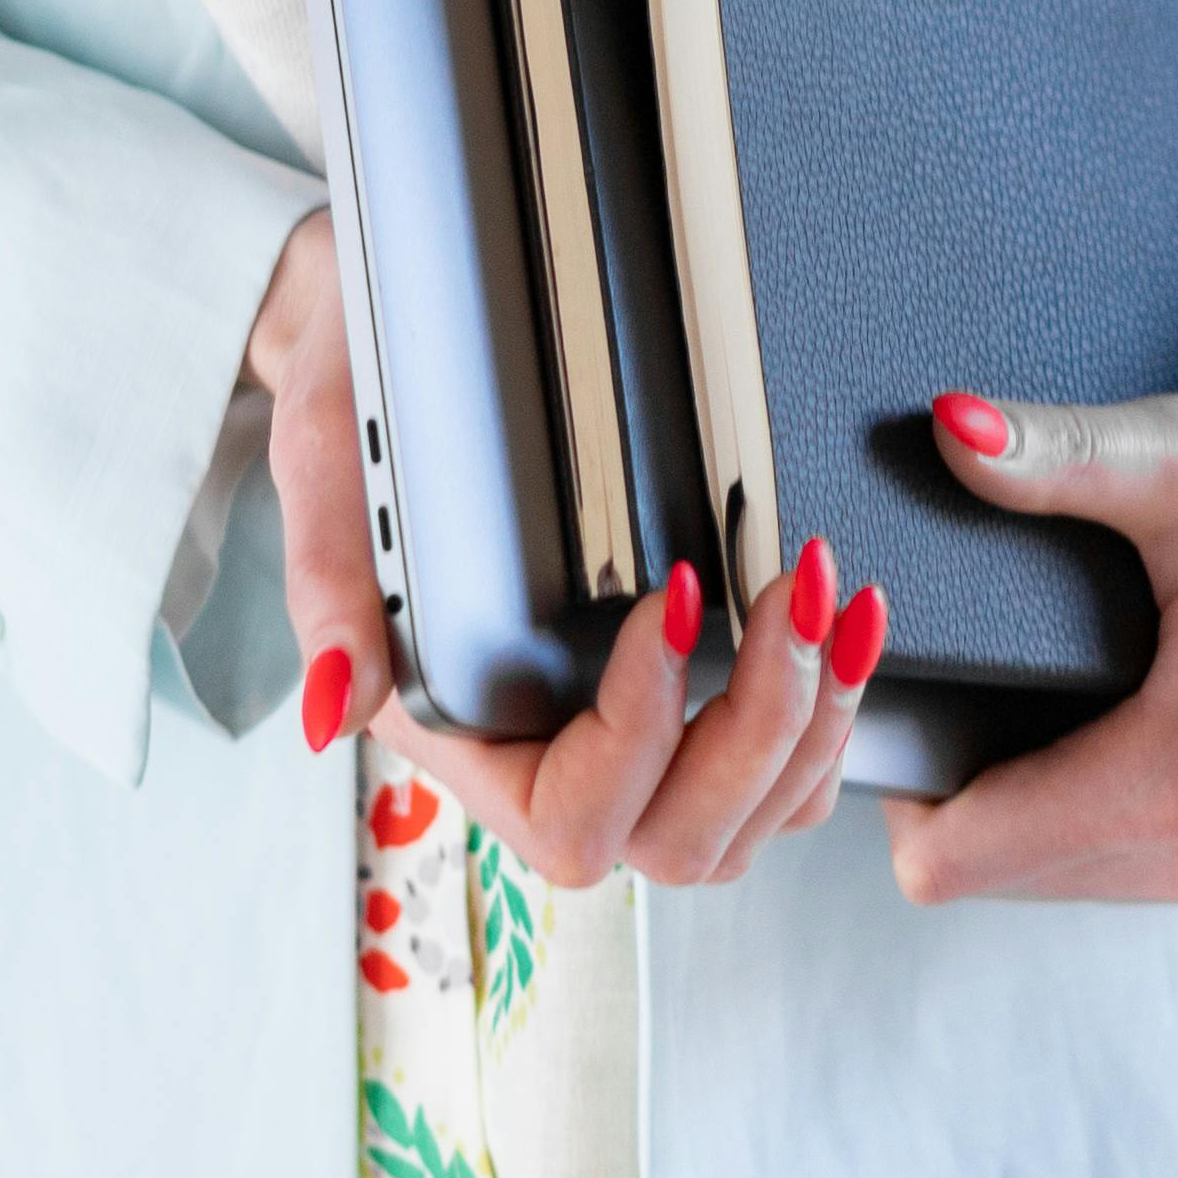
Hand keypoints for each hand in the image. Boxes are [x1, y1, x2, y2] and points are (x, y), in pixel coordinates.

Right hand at [253, 205, 886, 887]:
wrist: (405, 340)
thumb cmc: (364, 401)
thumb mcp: (326, 460)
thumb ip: (325, 587)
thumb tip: (336, 705)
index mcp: (461, 731)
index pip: (569, 818)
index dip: (637, 733)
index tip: (671, 597)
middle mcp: (547, 758)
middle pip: (682, 838)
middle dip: (760, 726)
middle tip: (796, 593)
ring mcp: (627, 742)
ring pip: (750, 819)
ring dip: (814, 722)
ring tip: (838, 601)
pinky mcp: (685, 700)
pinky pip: (781, 774)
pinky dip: (831, 713)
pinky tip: (852, 622)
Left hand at [882, 367, 1177, 915]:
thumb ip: (1055, 457)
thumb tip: (945, 428)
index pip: (968, 857)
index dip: (907, 786)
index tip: (898, 704)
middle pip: (1018, 876)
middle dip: (971, 794)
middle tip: (957, 685)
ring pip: (1088, 883)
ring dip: (1047, 809)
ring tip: (1034, 701)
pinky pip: (1166, 876)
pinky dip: (1125, 818)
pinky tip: (1124, 724)